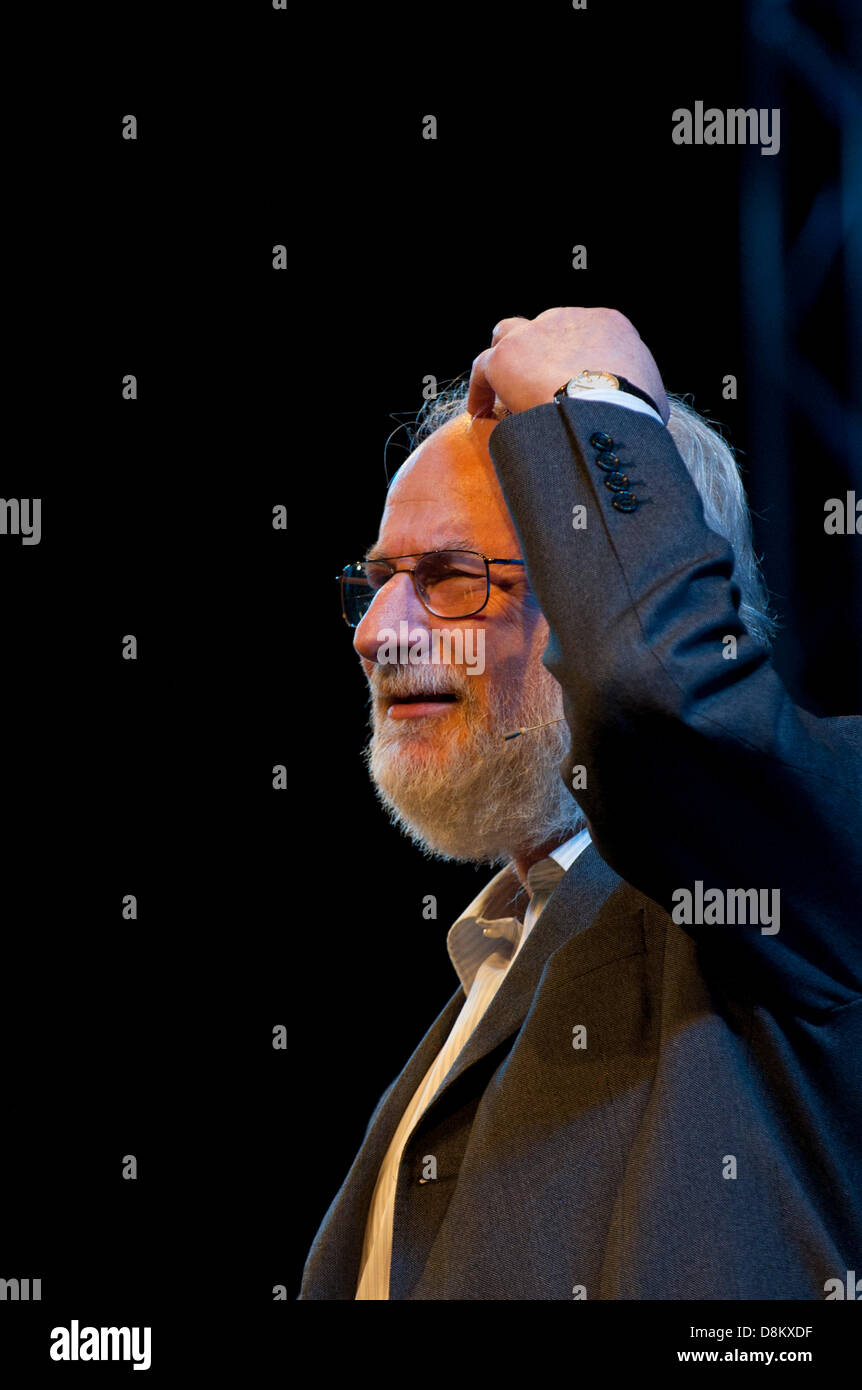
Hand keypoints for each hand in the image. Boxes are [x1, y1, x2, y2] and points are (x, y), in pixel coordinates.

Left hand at [467, 307, 668, 424]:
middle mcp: (568, 319)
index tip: (572, 382)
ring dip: (506, 357)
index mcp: (607, 324)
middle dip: (541, 356)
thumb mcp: (650, 393)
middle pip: (547, 331)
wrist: (605, 410)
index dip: (576, 359)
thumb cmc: (634, 409)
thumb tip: (632, 409)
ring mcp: (533, 334)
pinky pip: (482, 368)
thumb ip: (636, 389)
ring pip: (508, 334)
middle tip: (538, 387)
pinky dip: (480, 388)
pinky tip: (480, 410)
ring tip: (502, 385)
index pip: (585, 334)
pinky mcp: (505, 357)